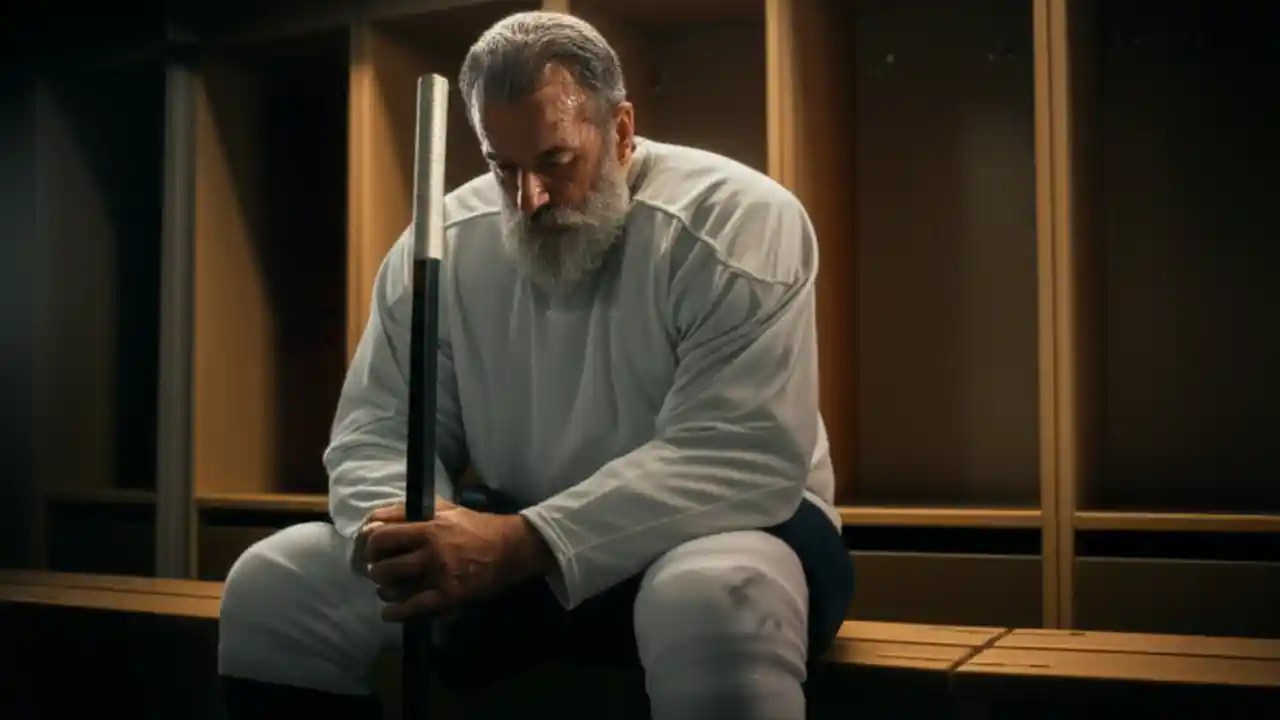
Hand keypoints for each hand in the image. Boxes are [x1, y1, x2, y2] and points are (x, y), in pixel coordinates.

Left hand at [363, 504, 554, 621]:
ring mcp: (439, 573)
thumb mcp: (445, 509)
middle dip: (373, 566)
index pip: (380, 532)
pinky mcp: (449, 596)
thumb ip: (411, 511)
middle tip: (378, 569)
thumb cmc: (476, 527)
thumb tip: (376, 520)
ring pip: (391, 584)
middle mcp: (430, 548)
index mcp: (428, 524)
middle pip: (380, 560)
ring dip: (383, 588)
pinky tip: (389, 613)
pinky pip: (411, 608)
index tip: (371, 549)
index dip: (368, 543)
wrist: (511, 548)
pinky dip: (395, 613)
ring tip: (388, 588)